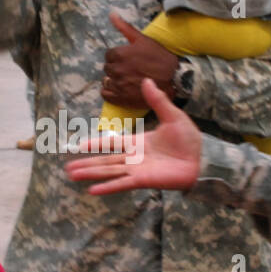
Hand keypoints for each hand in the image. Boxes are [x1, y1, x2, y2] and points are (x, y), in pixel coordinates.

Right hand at [66, 77, 200, 193]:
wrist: (202, 159)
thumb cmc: (189, 140)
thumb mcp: (172, 116)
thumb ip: (157, 101)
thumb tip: (147, 80)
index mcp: (138, 142)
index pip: (111, 143)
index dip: (95, 144)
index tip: (79, 146)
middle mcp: (133, 158)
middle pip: (105, 160)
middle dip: (86, 164)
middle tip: (68, 168)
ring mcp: (137, 170)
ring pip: (108, 171)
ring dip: (90, 174)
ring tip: (72, 175)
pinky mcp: (143, 180)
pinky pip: (122, 184)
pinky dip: (108, 187)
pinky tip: (93, 191)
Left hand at [102, 11, 178, 107]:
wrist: (174, 79)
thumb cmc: (159, 58)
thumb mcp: (143, 39)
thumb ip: (125, 27)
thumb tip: (111, 14)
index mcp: (120, 54)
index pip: (109, 55)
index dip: (117, 56)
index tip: (127, 59)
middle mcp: (117, 69)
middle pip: (107, 68)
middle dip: (116, 67)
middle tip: (129, 69)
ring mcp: (119, 85)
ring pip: (106, 80)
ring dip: (113, 79)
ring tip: (126, 80)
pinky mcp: (121, 98)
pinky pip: (106, 94)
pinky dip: (109, 92)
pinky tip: (120, 89)